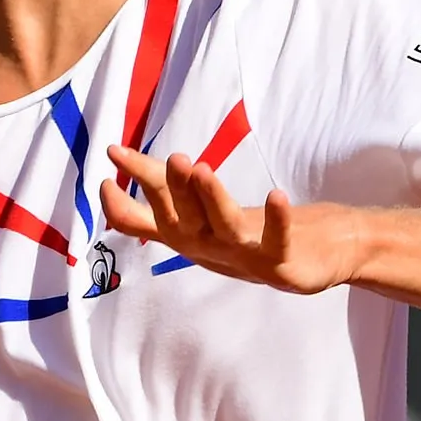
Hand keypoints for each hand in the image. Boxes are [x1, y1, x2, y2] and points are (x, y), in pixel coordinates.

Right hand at [100, 144, 364, 294]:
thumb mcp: (197, 219)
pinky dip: (277, 220)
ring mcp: (244, 256)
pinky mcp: (280, 262)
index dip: (122, 203)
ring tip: (200, 167)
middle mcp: (209, 248)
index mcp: (187, 237)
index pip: (146, 221)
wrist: (314, 259)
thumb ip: (156, 202)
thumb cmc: (250, 236)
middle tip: (168, 158)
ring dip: (211, 198)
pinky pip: (277, 241)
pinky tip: (277, 195)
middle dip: (172, 190)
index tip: (106, 171)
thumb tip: (108, 178)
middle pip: (183, 220)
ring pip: (223, 226)